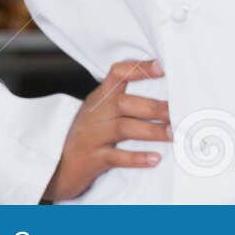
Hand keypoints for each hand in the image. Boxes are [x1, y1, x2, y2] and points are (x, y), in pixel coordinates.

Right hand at [42, 59, 169, 201]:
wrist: (54, 167)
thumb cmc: (87, 136)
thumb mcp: (100, 112)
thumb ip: (125, 102)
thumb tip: (167, 100)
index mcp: (100, 97)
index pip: (118, 73)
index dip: (139, 69)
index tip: (161, 67)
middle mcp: (96, 113)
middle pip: (127, 103)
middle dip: (156, 108)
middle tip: (180, 112)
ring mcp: (92, 136)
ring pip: (125, 129)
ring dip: (153, 131)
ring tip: (173, 133)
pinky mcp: (91, 159)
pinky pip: (116, 157)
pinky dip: (137, 158)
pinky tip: (155, 158)